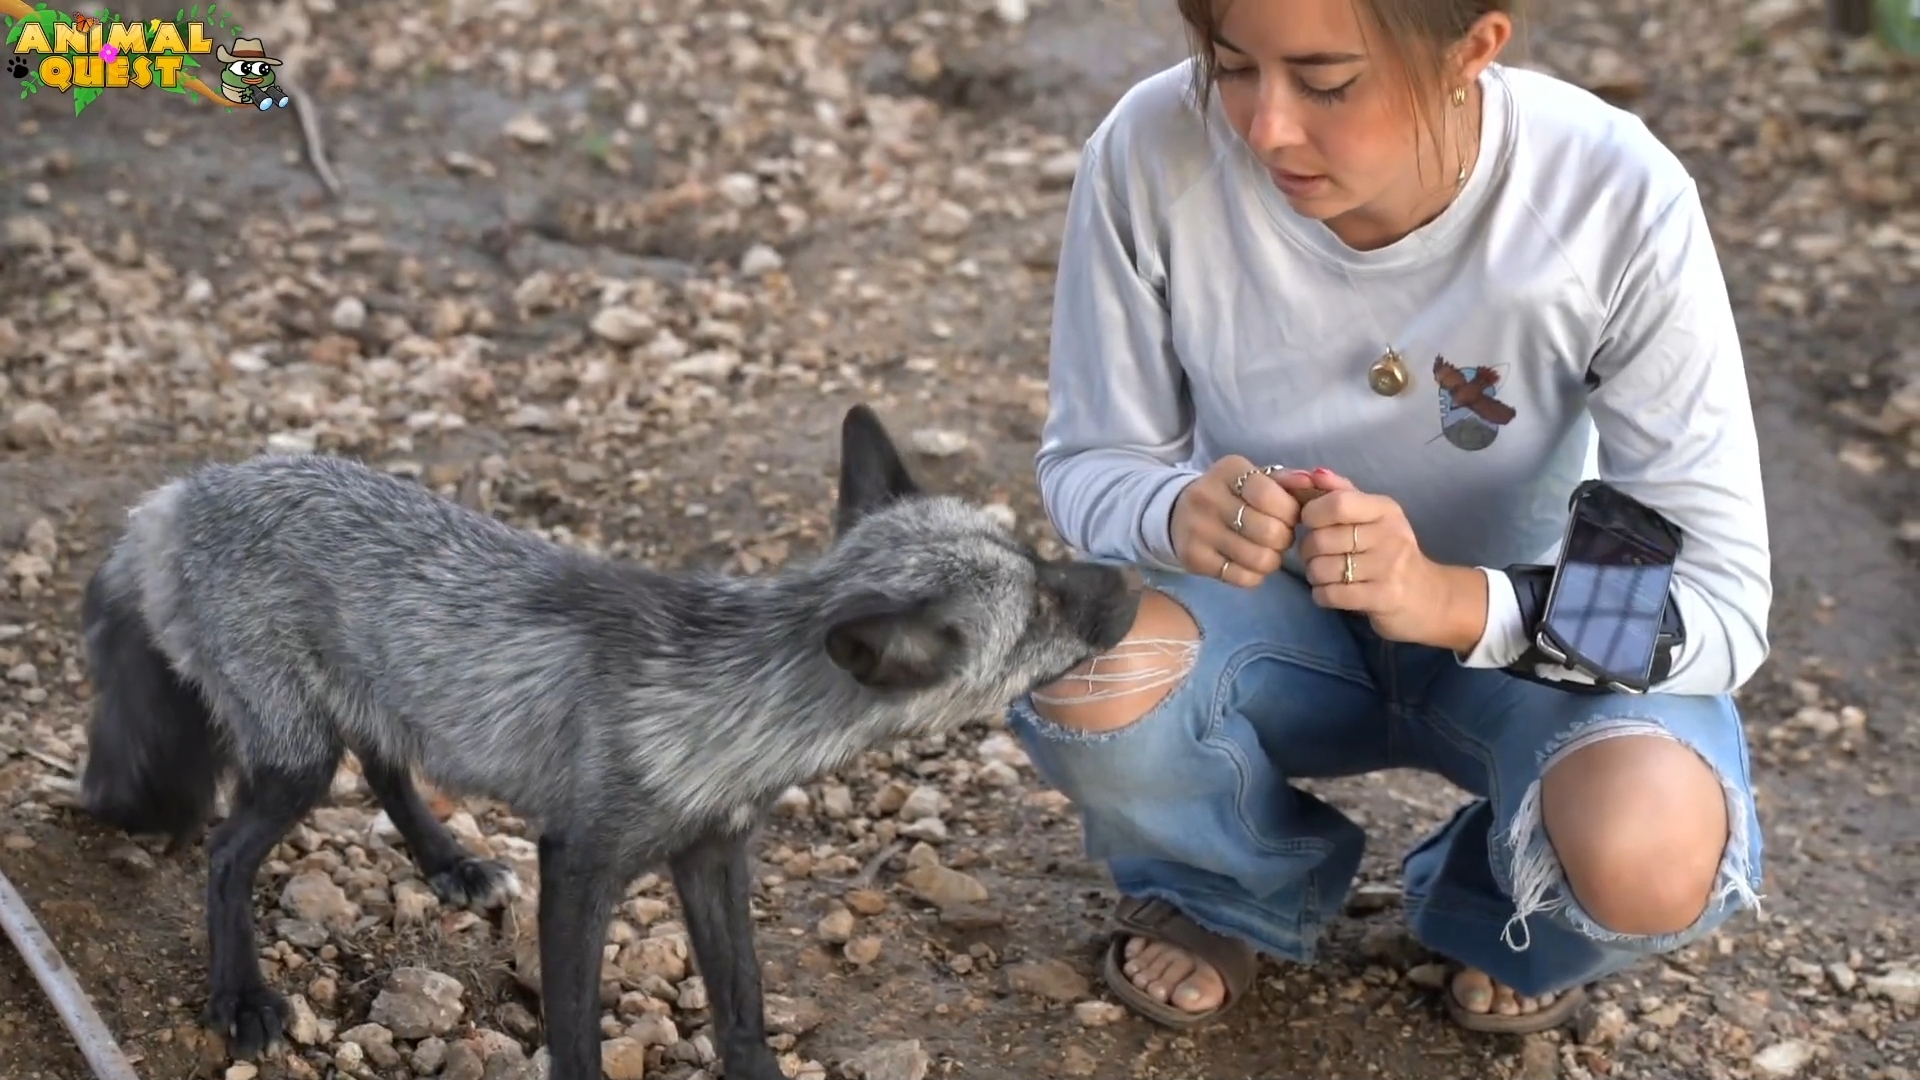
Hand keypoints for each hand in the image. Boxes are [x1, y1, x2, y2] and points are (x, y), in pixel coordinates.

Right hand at [1170, 456, 1302, 587]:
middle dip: (1284, 538)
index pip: (1270, 496)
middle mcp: (1208, 497)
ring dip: (1273, 559)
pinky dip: (1255, 575)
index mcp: (1228, 470)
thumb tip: (1311, 482)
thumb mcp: (1256, 478)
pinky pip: (1242, 578)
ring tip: (1267, 551)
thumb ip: (1286, 480)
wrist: (1179, 513)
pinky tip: (1250, 563)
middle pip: (1269, 531)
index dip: (1290, 512)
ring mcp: (1198, 530)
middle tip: (1280, 535)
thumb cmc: (1232, 494)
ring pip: (1259, 559)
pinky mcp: (1194, 558)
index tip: (1289, 516)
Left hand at [1294, 469, 1488, 651]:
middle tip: (1316, 556)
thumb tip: (1314, 474)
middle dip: (1308, 551)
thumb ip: (1341, 493)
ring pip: (1322, 569)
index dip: (1311, 515)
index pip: (1336, 504)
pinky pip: (1331, 594)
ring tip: (1325, 575)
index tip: (1311, 524)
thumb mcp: (1372, 516)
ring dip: (1314, 575)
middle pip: (1322, 539)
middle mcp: (1390, 535)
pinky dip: (1322, 595)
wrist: (1428, 596)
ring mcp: (1389, 567)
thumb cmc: (1390, 551)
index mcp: (1385, 509)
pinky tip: (1331, 592)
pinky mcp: (1383, 597)